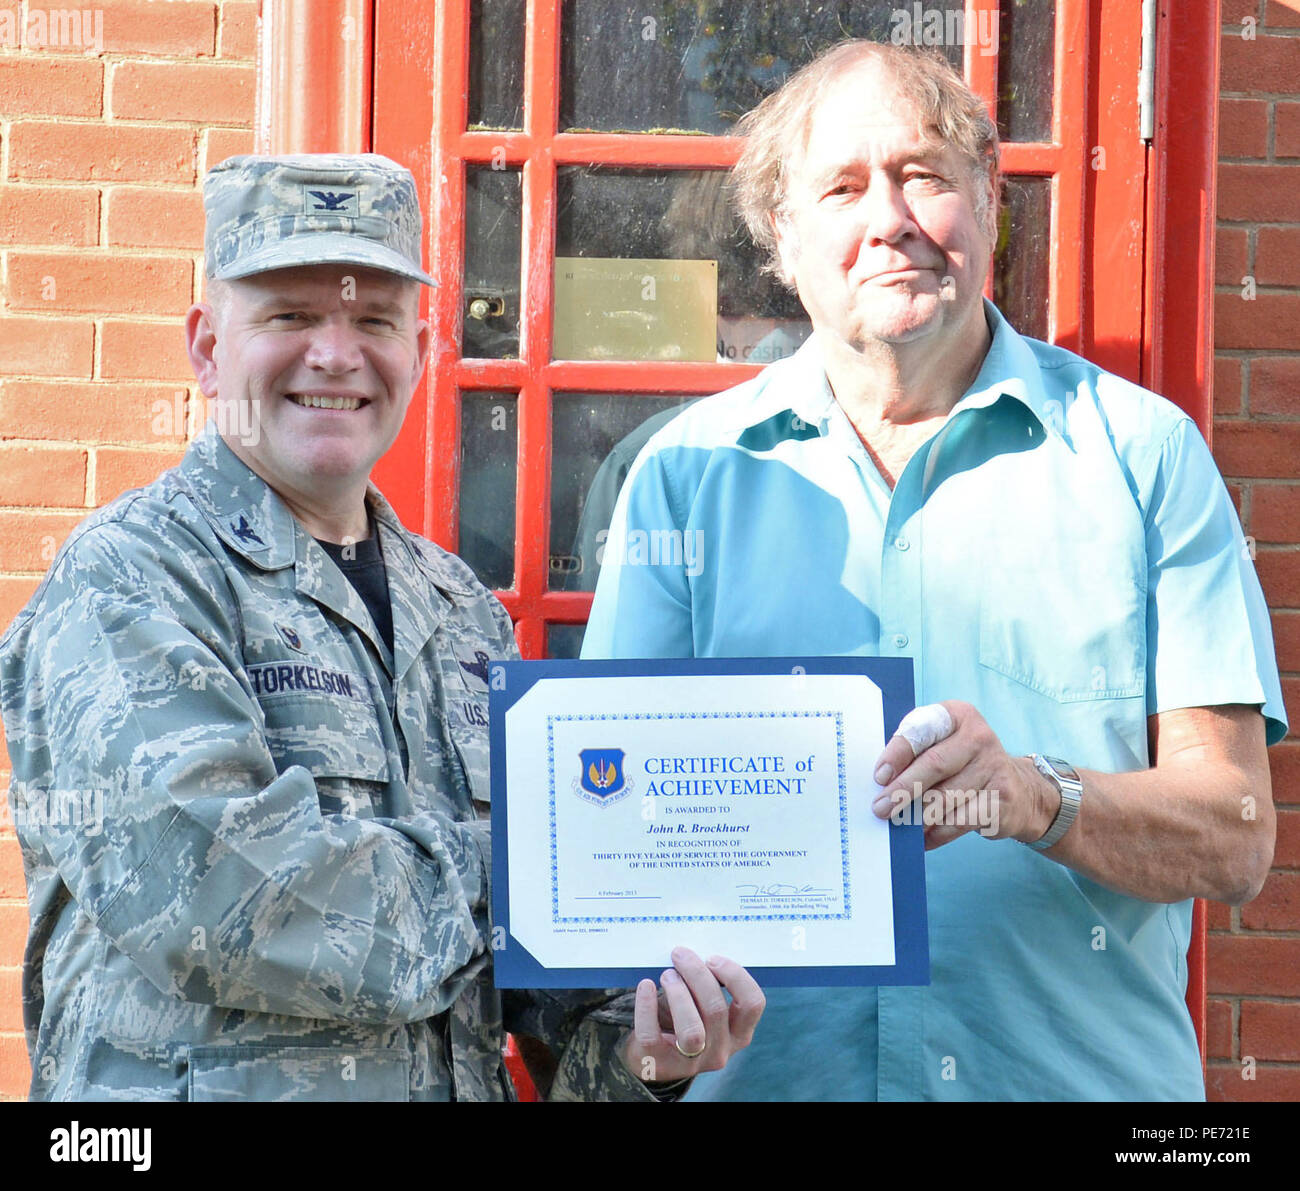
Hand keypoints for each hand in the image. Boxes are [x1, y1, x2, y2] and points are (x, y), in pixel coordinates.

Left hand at [621, 947, 764, 1084]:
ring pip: (692, 1030)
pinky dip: (647, 1006)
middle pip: (716, 1009)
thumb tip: (694, 952)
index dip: (734, 975)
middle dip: (696, 974)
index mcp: (739, 1033)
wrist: (654, 1056)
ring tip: (667, 974)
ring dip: (678, 993)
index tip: (712, 958)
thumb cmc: (684, 1017)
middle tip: (679, 955)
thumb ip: (708, 985)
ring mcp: (692, 1062)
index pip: (752, 1003)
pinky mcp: (660, 1063)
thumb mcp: (704, 1007)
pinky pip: (652, 1035)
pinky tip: (646, 986)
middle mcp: (721, 1050)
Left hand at [869, 700, 1057, 849]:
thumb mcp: (941, 745)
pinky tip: (922, 840)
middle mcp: (978, 737)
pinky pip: (960, 821)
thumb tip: (883, 783)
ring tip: (898, 827)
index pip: (922, 729)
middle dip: (902, 790)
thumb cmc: (962, 763)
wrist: (1017, 787)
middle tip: (881, 809)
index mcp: (957, 715)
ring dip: (916, 816)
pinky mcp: (1002, 798)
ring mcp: (994, 767)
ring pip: (945, 798)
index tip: (879, 776)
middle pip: (934, 765)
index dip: (898, 753)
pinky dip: (937, 834)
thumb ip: (914, 754)